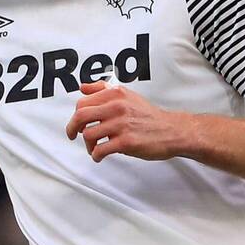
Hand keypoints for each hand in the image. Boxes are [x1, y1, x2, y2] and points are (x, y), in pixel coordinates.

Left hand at [65, 81, 187, 162]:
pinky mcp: (126, 142)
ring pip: (88, 135)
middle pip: (80, 116)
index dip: (76, 115)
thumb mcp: (127, 95)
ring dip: (87, 145)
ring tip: (94, 149)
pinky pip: (100, 150)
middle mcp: (117, 106)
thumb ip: (103, 89)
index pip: (83, 102)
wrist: (171, 130)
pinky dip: (96, 156)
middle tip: (74, 135)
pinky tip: (100, 157)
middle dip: (72, 128)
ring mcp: (121, 124)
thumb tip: (83, 87)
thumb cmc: (148, 116)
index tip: (78, 123)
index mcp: (115, 94)